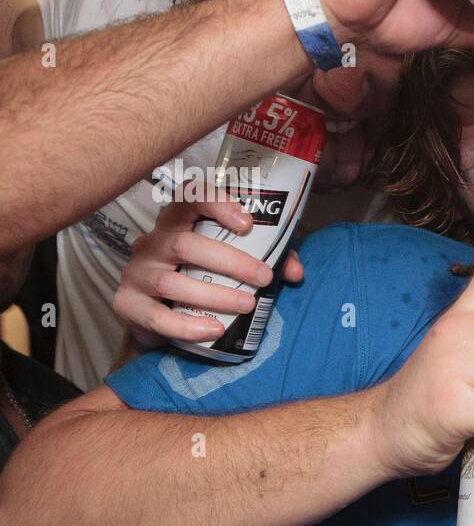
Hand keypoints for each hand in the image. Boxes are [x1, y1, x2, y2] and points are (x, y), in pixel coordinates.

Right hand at [113, 183, 302, 347]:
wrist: (161, 318)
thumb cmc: (203, 279)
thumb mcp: (236, 264)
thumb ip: (268, 260)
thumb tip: (295, 271)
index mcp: (178, 223)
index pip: (188, 197)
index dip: (216, 203)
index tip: (248, 223)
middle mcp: (153, 242)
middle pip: (185, 244)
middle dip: (230, 261)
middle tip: (263, 277)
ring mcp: (137, 272)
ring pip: (172, 282)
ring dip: (214, 295)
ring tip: (247, 305)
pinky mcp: (127, 303)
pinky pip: (155, 316)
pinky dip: (186, 325)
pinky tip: (214, 328)